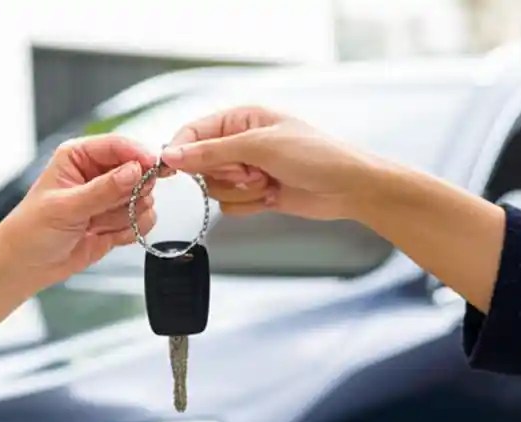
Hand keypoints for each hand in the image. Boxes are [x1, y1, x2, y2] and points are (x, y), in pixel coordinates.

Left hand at [0, 134, 158, 286]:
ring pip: (143, 198)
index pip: (117, 146)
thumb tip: (134, 171)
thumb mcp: (66, 207)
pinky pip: (142, 220)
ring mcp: (108, 198)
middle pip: (138, 171)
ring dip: (126, 216)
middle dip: (133, 192)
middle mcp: (96, 173)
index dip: (138, 155)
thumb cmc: (31, 230)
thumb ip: (103, 190)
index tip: (154, 167)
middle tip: (116, 206)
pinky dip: (129, 231)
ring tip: (97, 225)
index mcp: (78, 157)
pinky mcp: (116, 221)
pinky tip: (104, 236)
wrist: (26, 266)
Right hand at [161, 106, 377, 220]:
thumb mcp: (260, 147)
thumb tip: (172, 154)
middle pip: (202, 165)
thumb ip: (212, 152)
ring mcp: (248, 169)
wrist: (348, 188)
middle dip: (226, 174)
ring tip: (269, 182)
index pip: (194, 132)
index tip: (172, 169)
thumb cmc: (316, 156)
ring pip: (216, 188)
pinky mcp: (256, 193)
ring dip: (241, 191)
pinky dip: (250, 205)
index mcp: (242, 118)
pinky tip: (273, 196)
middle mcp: (241, 142)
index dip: (181, 150)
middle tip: (253, 170)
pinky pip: (231, 205)